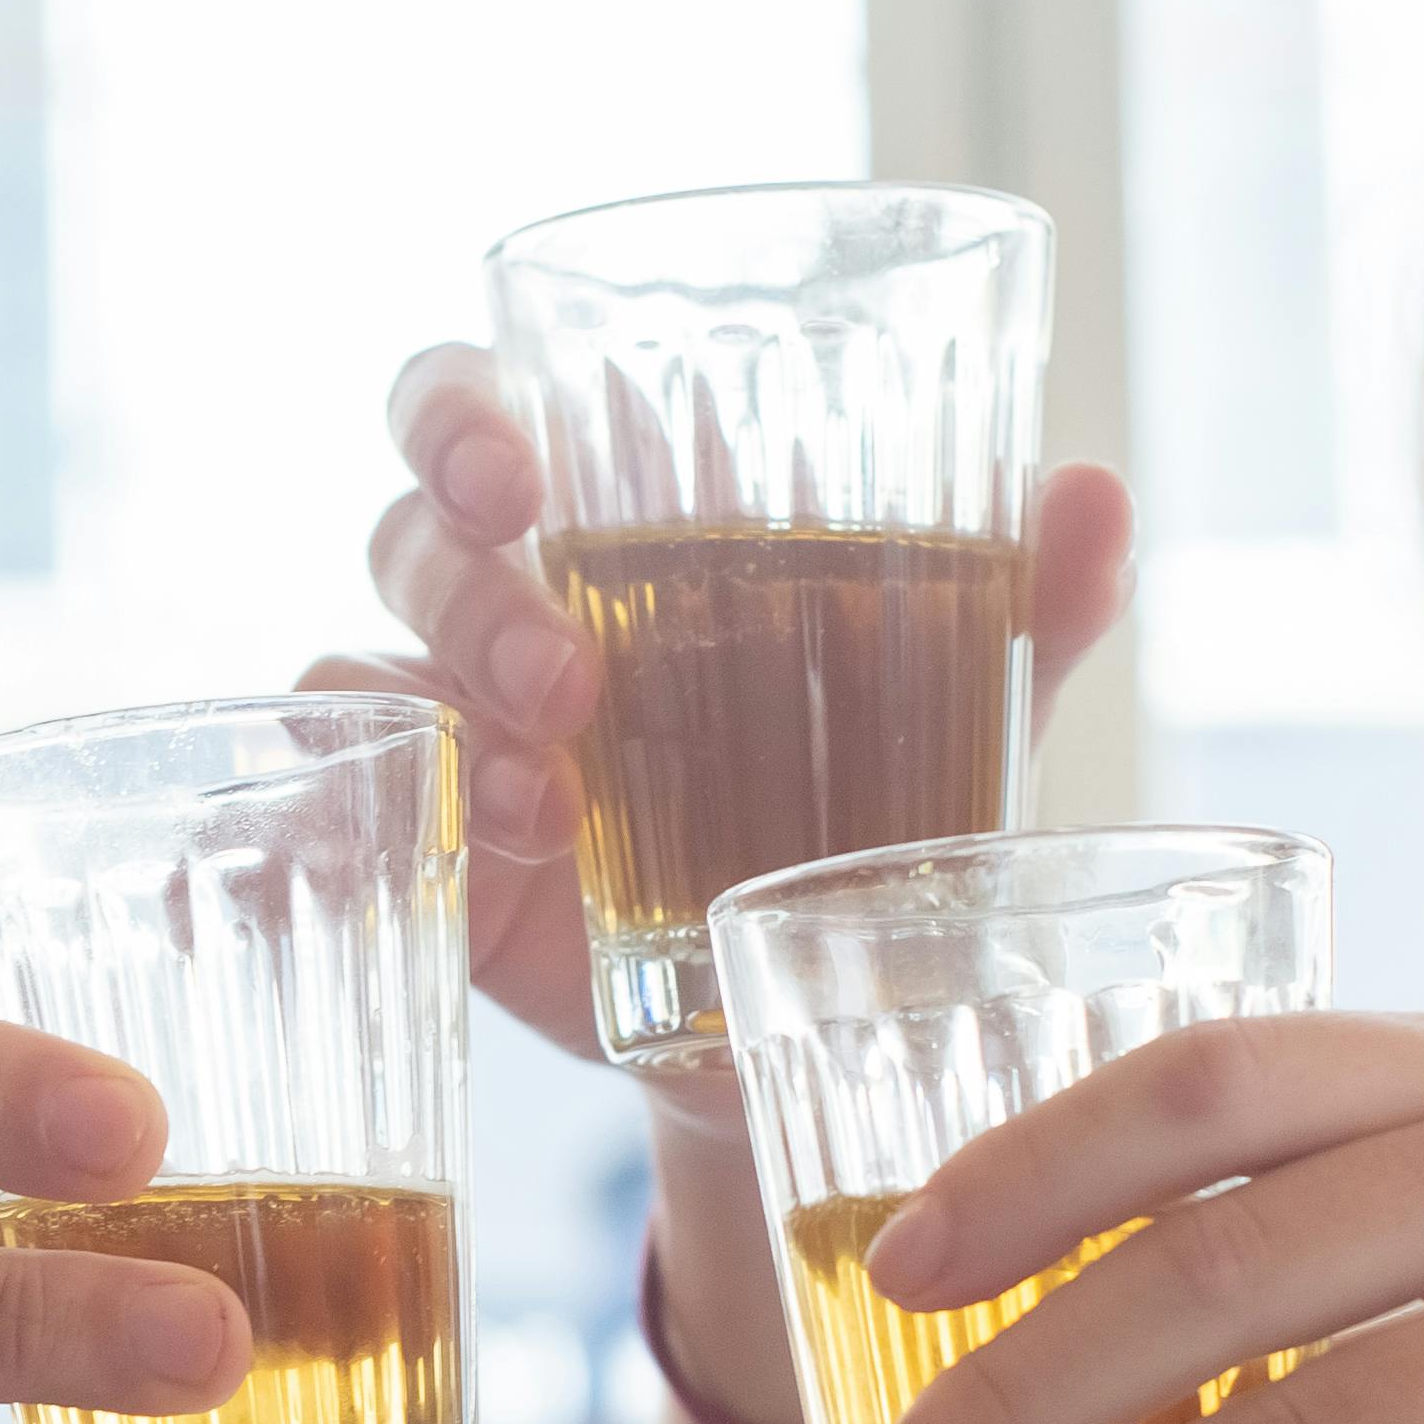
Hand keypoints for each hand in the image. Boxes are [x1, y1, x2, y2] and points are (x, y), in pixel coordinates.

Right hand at [304, 342, 1137, 1089]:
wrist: (819, 1016)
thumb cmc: (877, 809)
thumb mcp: (965, 709)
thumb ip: (1026, 606)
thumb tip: (1096, 491)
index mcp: (611, 527)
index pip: (476, 408)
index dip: (457, 414)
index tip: (522, 476)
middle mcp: (506, 607)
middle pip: (411, 529)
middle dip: (464, 578)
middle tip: (562, 666)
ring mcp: (454, 732)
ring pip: (369, 663)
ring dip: (457, 705)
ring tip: (562, 785)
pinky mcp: (433, 850)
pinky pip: (328, 805)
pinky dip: (352, 811)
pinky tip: (462, 840)